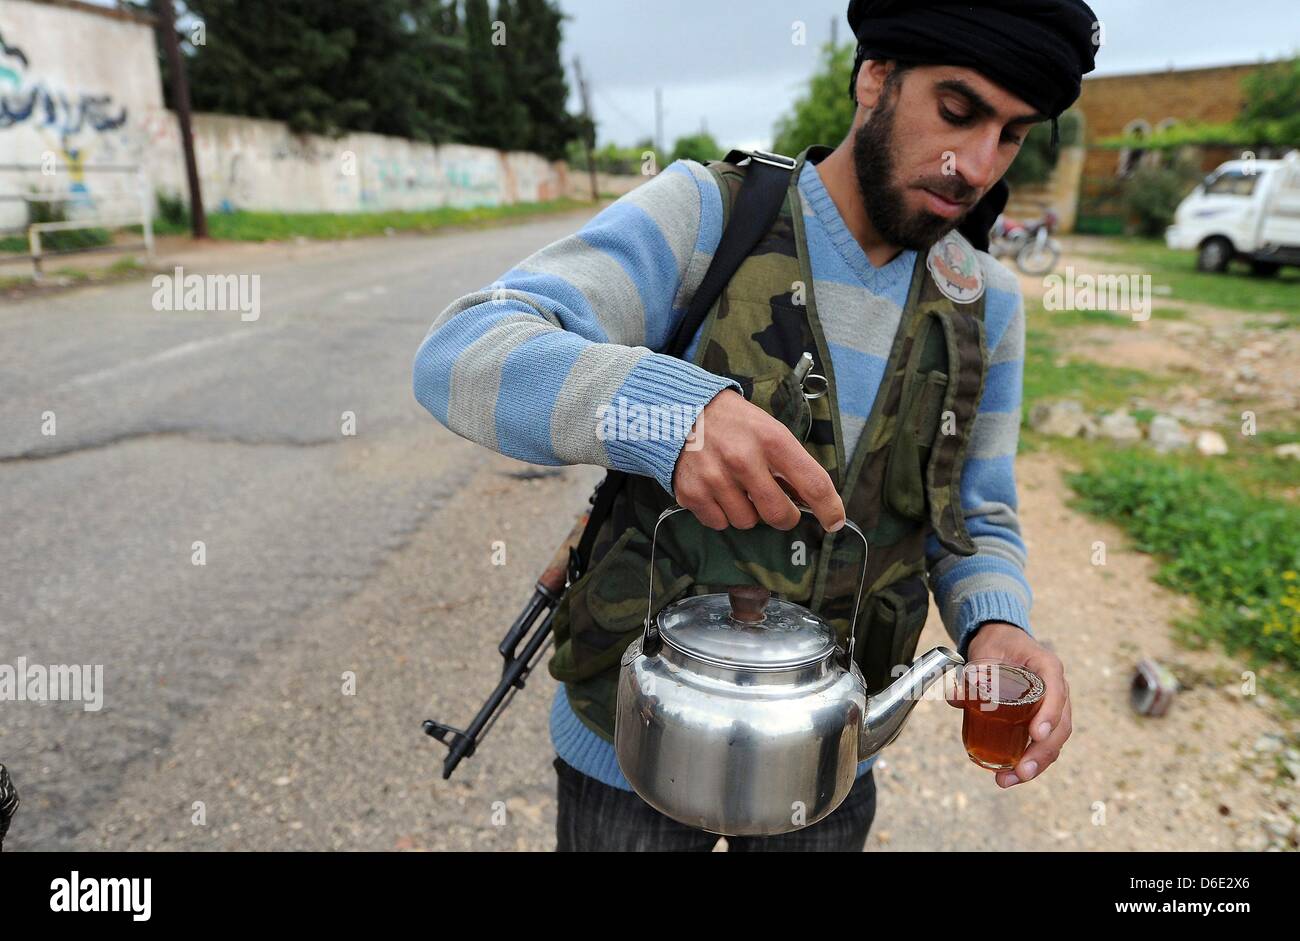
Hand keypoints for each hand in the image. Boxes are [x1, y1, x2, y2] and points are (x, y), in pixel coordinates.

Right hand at [673, 389, 844, 532]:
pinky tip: (717, 491)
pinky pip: (719, 523)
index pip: (813, 483)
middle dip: (784, 516)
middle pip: (779, 514)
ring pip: (747, 522)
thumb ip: (790, 463)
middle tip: (777, 505)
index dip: (829, 509)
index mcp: (772, 440)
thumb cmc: (734, 423)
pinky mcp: (692, 493)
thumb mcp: (770, 430)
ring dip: (748, 512)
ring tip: (738, 488)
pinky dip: (722, 513)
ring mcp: (716, 478)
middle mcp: (744, 459)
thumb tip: (810, 501)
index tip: (834, 522)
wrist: (680, 411)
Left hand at [964, 622, 1070, 788]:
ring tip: (1009, 780)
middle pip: (1060, 725)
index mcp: (1047, 667)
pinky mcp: (1041, 719)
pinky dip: (1028, 760)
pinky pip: (1041, 743)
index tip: (1035, 735)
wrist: (1003, 641)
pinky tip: (1010, 775)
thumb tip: (954, 696)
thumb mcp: (983, 652)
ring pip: (1054, 740)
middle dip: (1041, 753)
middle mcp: (1057, 688)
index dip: (1049, 715)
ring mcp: (1052, 707)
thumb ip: (971, 672)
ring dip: (1035, 764)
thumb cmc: (997, 645)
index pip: (1056, 692)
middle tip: (1020, 771)